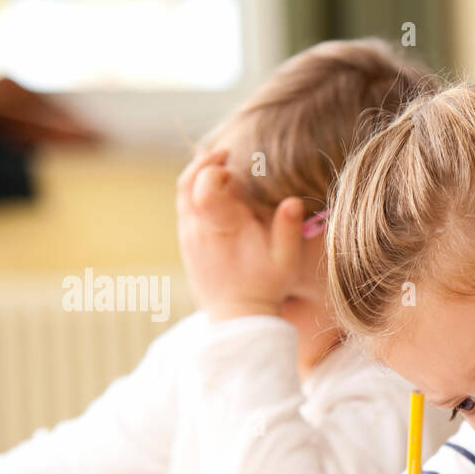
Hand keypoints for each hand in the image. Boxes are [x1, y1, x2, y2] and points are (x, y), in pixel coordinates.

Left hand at [175, 148, 303, 319]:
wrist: (237, 319)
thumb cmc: (265, 289)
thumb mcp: (286, 262)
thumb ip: (289, 229)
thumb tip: (293, 201)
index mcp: (222, 227)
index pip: (205, 184)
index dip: (215, 168)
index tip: (232, 163)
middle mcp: (199, 229)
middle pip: (186, 183)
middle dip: (203, 163)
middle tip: (222, 154)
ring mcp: (189, 238)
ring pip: (181, 196)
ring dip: (197, 178)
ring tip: (218, 171)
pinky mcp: (186, 246)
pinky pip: (183, 210)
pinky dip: (194, 195)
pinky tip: (213, 196)